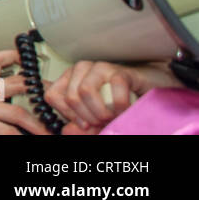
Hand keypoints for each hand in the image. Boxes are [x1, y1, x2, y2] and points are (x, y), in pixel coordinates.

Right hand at [0, 50, 47, 134]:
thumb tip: (14, 101)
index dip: (14, 55)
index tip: (29, 57)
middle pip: (17, 84)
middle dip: (41, 92)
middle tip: (55, 101)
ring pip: (18, 113)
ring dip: (38, 126)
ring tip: (49, 133)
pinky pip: (9, 131)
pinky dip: (21, 138)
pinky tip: (27, 140)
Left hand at [44, 61, 176, 132]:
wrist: (146, 88)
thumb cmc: (118, 100)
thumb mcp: (95, 116)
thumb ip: (81, 124)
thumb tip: (66, 131)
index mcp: (70, 78)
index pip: (52, 96)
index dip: (67, 115)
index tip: (84, 124)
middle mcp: (82, 70)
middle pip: (70, 97)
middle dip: (87, 116)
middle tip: (102, 121)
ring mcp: (100, 68)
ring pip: (85, 91)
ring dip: (101, 112)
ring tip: (112, 116)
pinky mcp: (120, 71)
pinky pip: (114, 90)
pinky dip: (120, 107)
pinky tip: (125, 110)